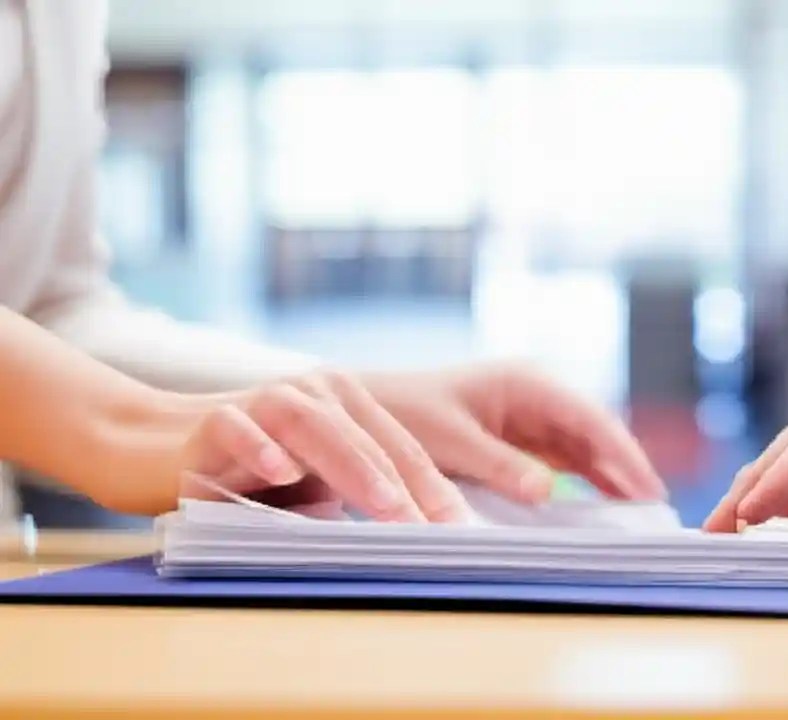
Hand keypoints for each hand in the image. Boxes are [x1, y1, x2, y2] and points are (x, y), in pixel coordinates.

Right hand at [178, 370, 464, 522]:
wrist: (146, 444)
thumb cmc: (240, 469)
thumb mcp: (308, 483)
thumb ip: (351, 494)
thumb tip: (409, 535)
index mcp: (346, 406)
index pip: (402, 451)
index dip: (435, 490)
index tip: (463, 532)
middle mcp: (314, 393)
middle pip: (372, 442)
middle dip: (409, 490)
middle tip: (437, 532)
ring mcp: (266, 401)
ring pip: (320, 430)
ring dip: (356, 469)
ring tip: (387, 505)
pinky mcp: (216, 419)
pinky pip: (243, 431)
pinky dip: (262, 450)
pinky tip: (281, 472)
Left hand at [363, 364, 665, 503]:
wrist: (362, 414)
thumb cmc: (401, 415)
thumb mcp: (449, 440)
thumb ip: (500, 465)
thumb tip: (548, 491)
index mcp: (523, 382)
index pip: (587, 417)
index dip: (621, 451)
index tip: (645, 484)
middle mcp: (534, 396)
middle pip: (594, 432)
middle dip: (625, 465)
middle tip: (656, 507)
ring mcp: (530, 419)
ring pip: (585, 449)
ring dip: (611, 476)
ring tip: (643, 513)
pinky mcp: (521, 442)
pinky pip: (565, 463)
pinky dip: (587, 482)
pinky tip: (608, 505)